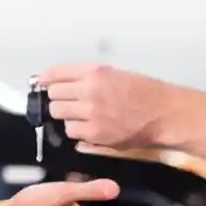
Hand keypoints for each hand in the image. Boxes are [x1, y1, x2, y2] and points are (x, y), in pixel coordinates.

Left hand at [36, 63, 170, 148]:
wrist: (163, 113)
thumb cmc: (144, 93)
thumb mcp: (114, 73)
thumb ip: (86, 77)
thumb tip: (59, 81)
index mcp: (95, 71)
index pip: (54, 73)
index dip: (46, 80)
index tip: (42, 83)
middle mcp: (90, 89)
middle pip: (53, 95)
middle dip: (60, 99)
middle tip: (70, 103)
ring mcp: (91, 112)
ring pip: (59, 114)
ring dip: (67, 116)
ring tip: (83, 116)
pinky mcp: (94, 133)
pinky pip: (71, 132)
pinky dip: (78, 131)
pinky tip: (91, 127)